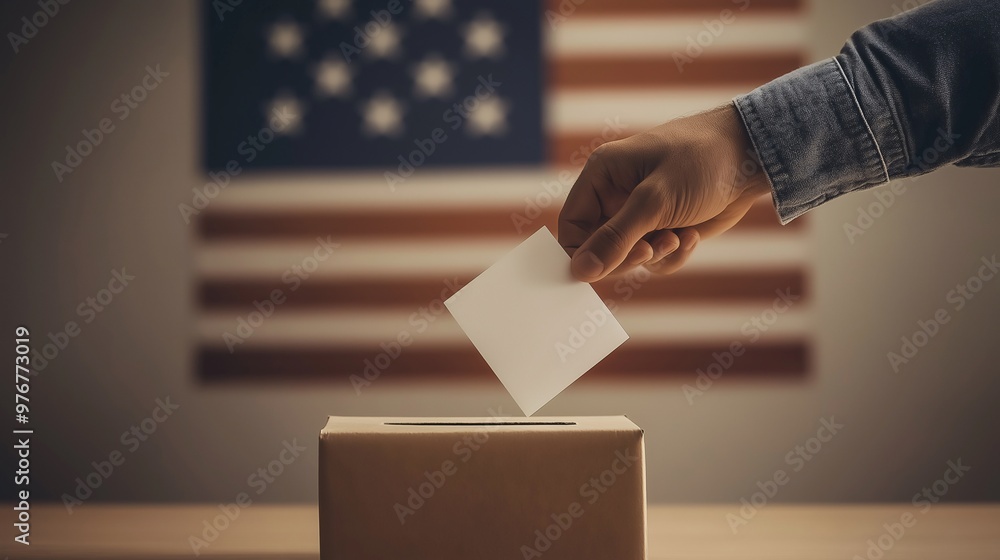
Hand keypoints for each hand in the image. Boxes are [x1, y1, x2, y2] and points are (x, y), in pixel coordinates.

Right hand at [558, 104, 772, 281]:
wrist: (756, 156)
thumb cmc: (702, 161)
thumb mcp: (655, 201)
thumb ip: (615, 238)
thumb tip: (581, 272)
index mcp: (603, 175)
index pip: (572, 225)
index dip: (580, 252)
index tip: (596, 273)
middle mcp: (617, 194)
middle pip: (598, 246)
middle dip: (625, 255)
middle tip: (650, 250)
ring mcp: (642, 213)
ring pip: (628, 256)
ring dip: (654, 255)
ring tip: (677, 238)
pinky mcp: (666, 227)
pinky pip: (655, 258)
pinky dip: (673, 255)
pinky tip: (692, 237)